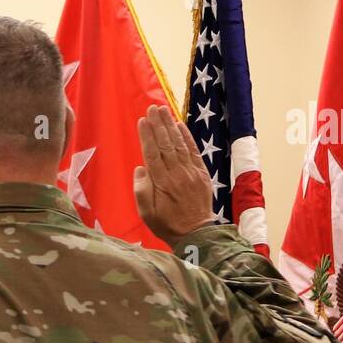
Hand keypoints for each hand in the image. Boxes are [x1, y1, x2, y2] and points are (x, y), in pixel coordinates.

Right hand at [133, 104, 214, 246]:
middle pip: (166, 144)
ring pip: (179, 144)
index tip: (142, 120)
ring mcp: (191, 172)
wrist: (196, 234)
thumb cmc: (167, 224)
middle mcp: (177, 174)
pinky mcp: (201, 174)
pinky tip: (180, 126)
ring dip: (171, 126)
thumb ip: (141, 190)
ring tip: (164, 111)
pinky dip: (187, 137)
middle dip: (158, 124)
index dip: (147, 135)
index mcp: (162, 183)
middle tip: (153, 108)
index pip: (152, 153)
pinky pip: (194, 151)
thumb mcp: (146, 213)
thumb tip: (141, 168)